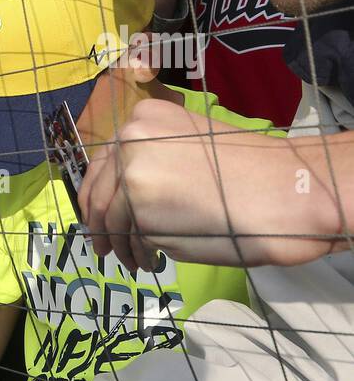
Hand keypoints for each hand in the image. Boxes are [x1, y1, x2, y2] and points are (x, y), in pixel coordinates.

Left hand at [78, 97, 335, 270]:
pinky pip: (132, 240)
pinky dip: (138, 254)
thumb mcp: (189, 146)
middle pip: (99, 193)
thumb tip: (125, 193)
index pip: (104, 160)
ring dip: (121, 246)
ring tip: (134, 260)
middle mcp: (132, 142)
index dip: (96, 192)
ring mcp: (133, 177)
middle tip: (102, 246)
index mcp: (144, 119)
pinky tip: (151, 261)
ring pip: (111, 221)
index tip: (95, 213)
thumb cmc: (248, 173)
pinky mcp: (142, 214)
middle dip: (98, 223)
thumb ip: (152, 161)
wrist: (285, 191)